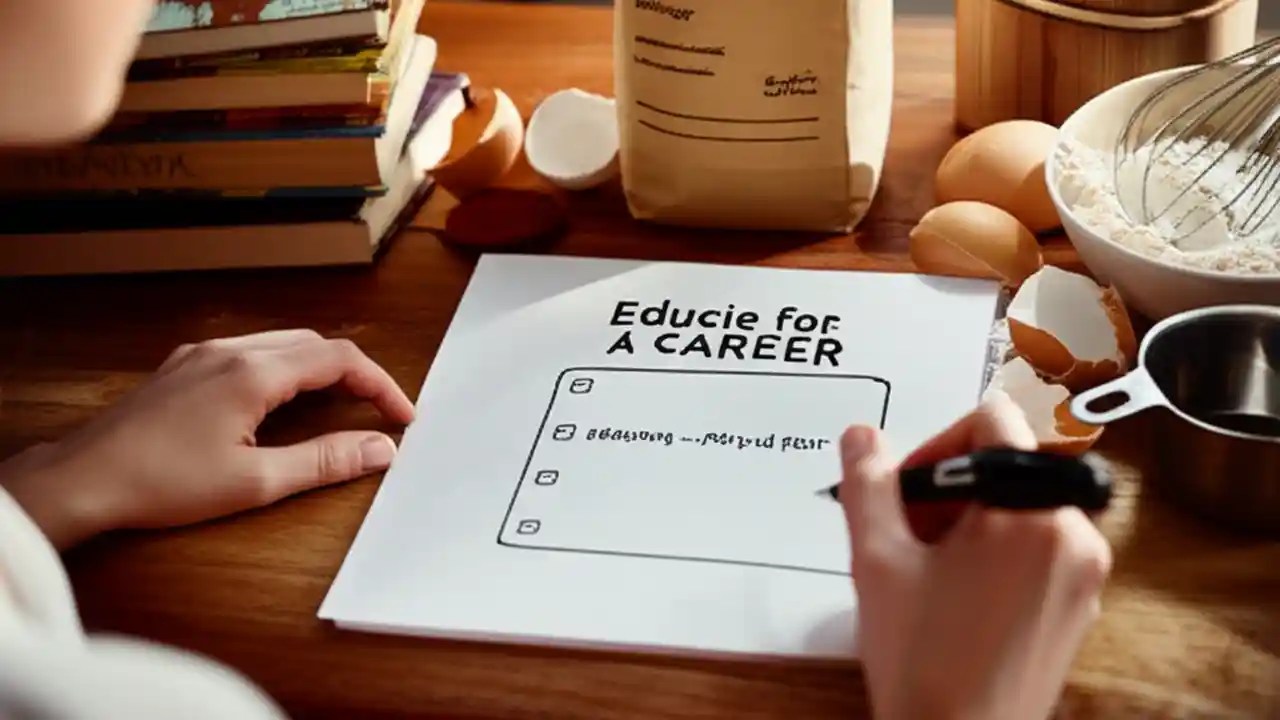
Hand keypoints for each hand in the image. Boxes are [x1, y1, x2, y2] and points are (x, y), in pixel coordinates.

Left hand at [0, 330, 415, 549]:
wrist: (83, 479)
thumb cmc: (162, 484)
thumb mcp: (255, 483)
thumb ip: (324, 461)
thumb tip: (380, 449)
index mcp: (254, 373)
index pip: (340, 359)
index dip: (381, 385)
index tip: (402, 417)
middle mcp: (231, 350)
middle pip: (315, 344)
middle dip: (355, 374)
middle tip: (377, 413)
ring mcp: (203, 354)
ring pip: (282, 344)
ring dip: (319, 369)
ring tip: (338, 408)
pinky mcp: (183, 366)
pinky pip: (250, 351)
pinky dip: (284, 369)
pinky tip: (280, 404)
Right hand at [839, 395, 1111, 719]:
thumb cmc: (924, 663)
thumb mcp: (878, 561)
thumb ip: (870, 486)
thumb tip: (863, 436)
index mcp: (1032, 511)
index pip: (991, 422)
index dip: (935, 445)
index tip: (903, 487)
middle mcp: (1076, 535)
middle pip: (1009, 465)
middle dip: (948, 486)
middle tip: (903, 527)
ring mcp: (1085, 575)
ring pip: (1023, 506)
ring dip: (969, 517)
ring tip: (922, 564)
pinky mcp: (1079, 606)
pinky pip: (1039, 548)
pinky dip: (995, 550)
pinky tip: (951, 592)